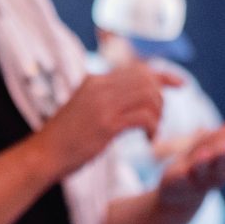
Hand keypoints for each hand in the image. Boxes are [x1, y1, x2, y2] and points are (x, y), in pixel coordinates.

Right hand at [32, 63, 179, 176]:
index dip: (164, 75)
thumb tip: (128, 97)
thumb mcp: (83, 108)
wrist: (43, 155)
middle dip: (161, 101)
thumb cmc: (64, 138)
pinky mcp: (107, 125)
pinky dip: (152, 128)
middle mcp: (100, 87)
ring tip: (151, 133)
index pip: (138, 68)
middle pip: (148, 80)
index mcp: (95, 80)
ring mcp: (103, 105)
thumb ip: (104, 98)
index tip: (181, 84)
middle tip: (156, 122)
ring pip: (149, 96)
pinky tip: (147, 140)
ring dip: (158, 116)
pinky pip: (144, 118)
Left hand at [152, 107, 224, 209]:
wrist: (180, 192)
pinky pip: (181, 179)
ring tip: (208, 152)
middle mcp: (218, 171)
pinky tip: (184, 169)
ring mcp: (198, 178)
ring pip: (204, 169)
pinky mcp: (178, 182)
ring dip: (207, 161)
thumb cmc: (209, 159)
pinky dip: (183, 174)